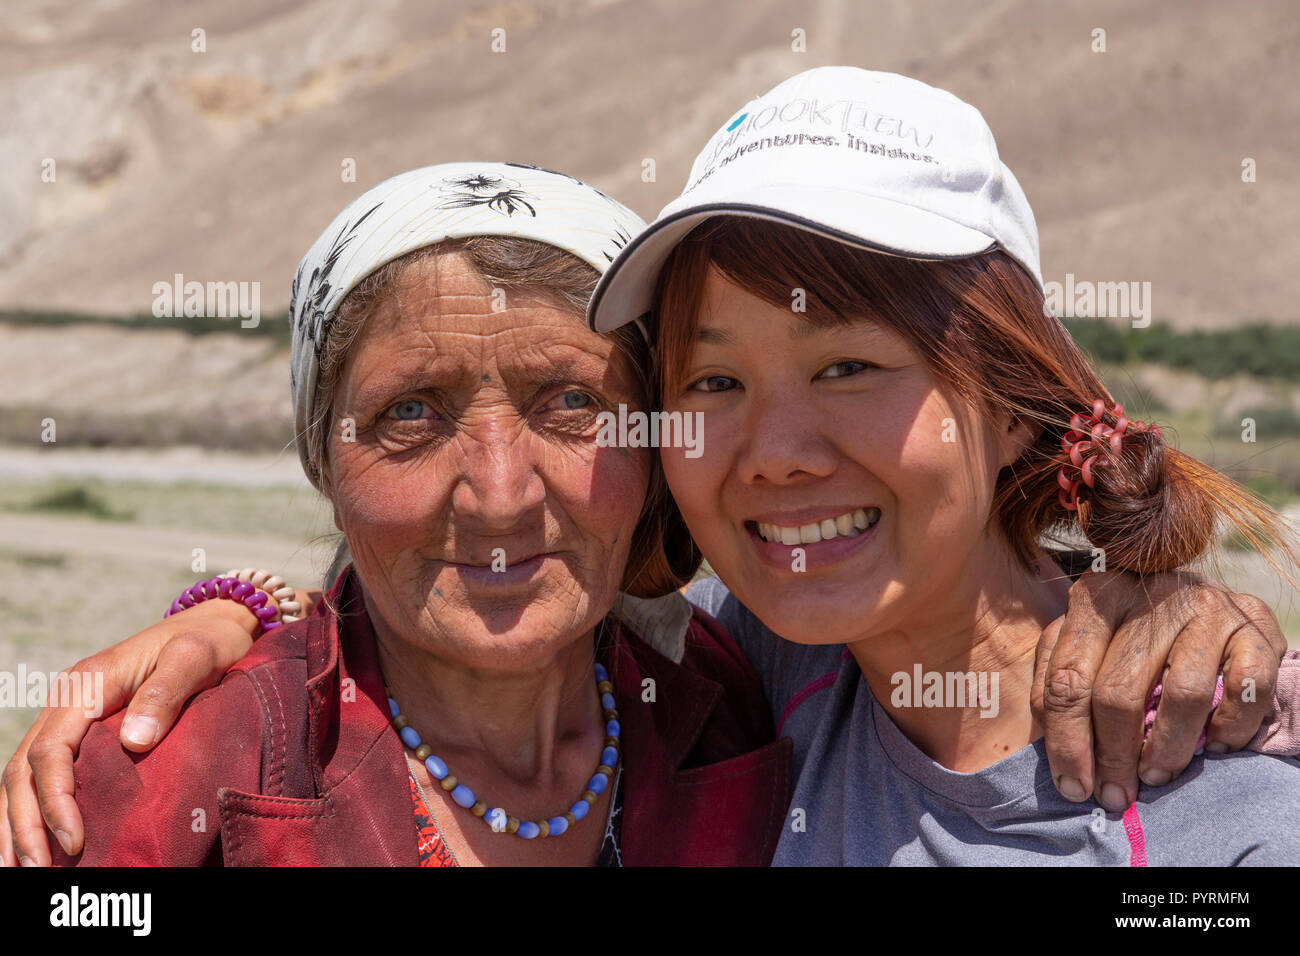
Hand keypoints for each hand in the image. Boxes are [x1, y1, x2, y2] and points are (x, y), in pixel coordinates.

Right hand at [0, 600, 257, 865]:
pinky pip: (46, 772)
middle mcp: (68, 701)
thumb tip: (134, 741)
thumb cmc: (208, 640)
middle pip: (25, 770)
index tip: (73, 840)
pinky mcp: (85, 730)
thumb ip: (165, 693)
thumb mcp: (195, 658)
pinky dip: (35, 808)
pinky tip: (38, 842)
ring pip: (24, 776)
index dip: (54, 799)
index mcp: (87, 684)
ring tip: (23, 870)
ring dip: (18, 823)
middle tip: (35, 872)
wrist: (216, 622)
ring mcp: (72, 716)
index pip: (51, 751)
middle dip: (24, 824)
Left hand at [1032, 569, 1284, 811]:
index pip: (1067, 679)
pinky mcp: (1253, 622)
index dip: (1067, 741)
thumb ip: (1062, 681)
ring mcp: (1204, 607)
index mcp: (1094, 599)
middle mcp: (1146, 597)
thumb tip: (1058, 755)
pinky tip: (1218, 746)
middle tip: (1115, 794)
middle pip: (1118, 691)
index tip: (1074, 786)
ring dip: (1168, 748)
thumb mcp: (1088, 643)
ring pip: (1183, 694)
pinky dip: (1231, 725)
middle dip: (1113, 755)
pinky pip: (1247, 686)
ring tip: (1157, 775)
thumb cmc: (1133, 631)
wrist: (1204, 596)